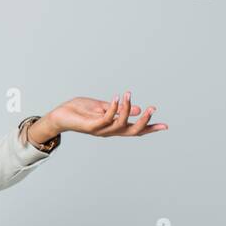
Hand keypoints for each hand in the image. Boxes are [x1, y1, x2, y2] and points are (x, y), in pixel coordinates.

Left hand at [46, 91, 167, 137]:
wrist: (59, 116)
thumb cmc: (79, 111)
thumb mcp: (102, 108)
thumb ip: (118, 109)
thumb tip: (137, 108)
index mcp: (113, 127)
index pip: (134, 130)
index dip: (150, 128)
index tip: (165, 126)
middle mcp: (109, 131)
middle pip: (132, 131)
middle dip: (144, 121)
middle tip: (152, 108)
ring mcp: (100, 130)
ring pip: (120, 124)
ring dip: (127, 108)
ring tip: (129, 94)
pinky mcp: (91, 126)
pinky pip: (106, 118)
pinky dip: (114, 108)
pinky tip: (118, 98)